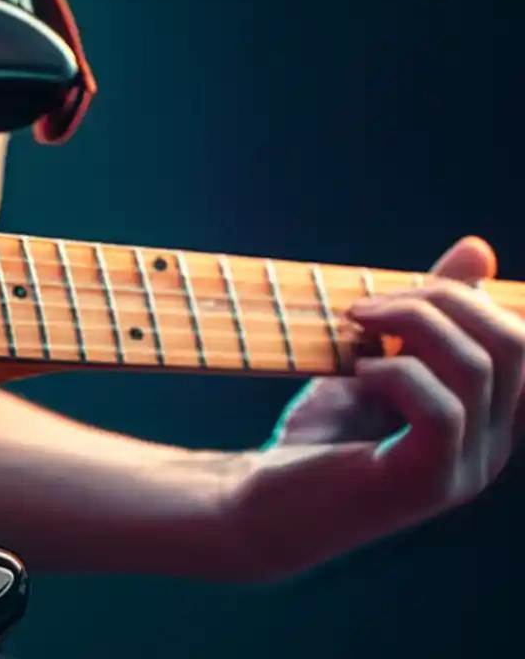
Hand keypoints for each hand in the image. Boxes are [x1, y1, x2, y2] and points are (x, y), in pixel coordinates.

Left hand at [228, 236, 524, 576]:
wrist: (258, 508)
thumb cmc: (317, 439)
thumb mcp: (376, 364)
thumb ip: (427, 317)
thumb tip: (478, 248)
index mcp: (489, 420)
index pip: (524, 342)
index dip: (474, 300)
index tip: (404, 291)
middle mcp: (492, 449)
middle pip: (514, 344)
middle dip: (442, 301)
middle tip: (368, 305)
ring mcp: (463, 471)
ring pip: (479, 368)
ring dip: (411, 325)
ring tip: (352, 325)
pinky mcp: (424, 483)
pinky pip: (443, 410)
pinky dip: (397, 373)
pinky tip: (355, 372)